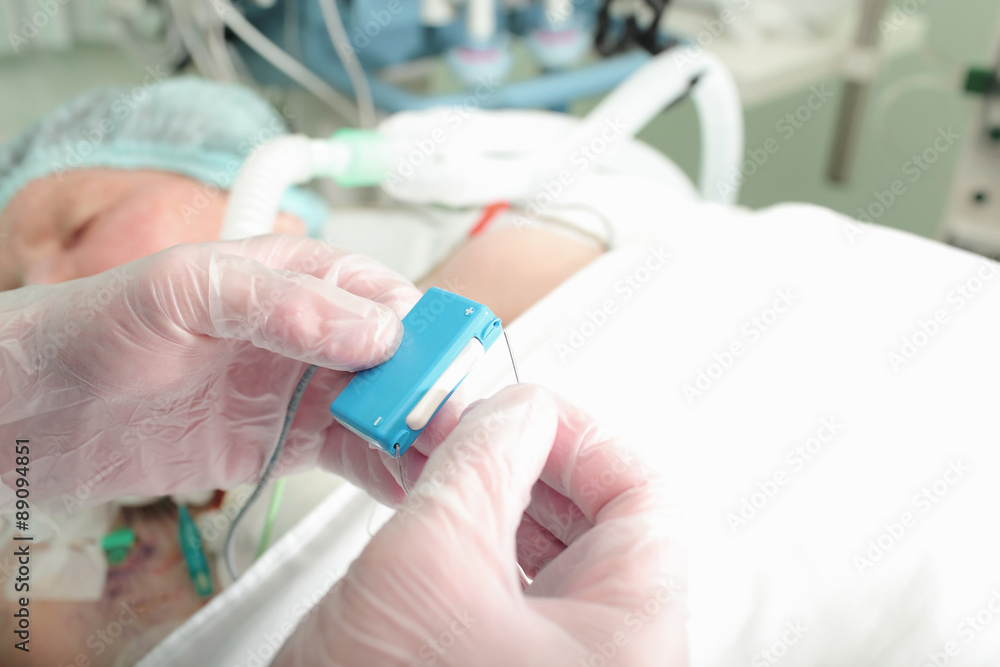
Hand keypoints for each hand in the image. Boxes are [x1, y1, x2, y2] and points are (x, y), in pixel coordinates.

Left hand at [0, 235, 458, 510]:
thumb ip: (281, 302)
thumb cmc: (91, 327)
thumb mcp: (185, 289)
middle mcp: (307, 330)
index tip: (443, 371)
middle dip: (431, 390)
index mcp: (295, 275)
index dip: (424, 331)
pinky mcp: (282, 441)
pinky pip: (351, 454)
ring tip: (442, 464)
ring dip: (416, 434)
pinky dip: (384, 469)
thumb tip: (374, 328)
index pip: (386, 295)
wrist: (31, 410)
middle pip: (397, 357)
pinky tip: (407, 484)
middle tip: (453, 428)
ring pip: (382, 408)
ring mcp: (297, 388)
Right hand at [275, 385, 688, 666]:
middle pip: (599, 523)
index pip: (642, 496)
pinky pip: (514, 593)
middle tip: (466, 424)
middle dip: (527, 460)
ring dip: (496, 496)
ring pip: (550, 556)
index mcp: (633, 641)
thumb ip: (482, 462)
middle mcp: (614, 662)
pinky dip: (478, 542)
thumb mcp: (429, 560)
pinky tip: (436, 511)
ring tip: (439, 458)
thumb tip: (515, 408)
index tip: (519, 404)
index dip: (579, 434)